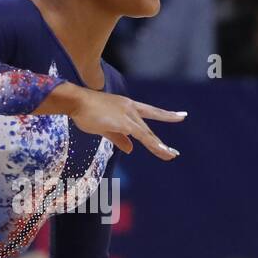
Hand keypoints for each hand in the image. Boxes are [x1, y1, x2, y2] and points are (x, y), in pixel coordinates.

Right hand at [68, 88, 185, 159]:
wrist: (76, 101)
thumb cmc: (85, 111)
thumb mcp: (104, 128)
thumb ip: (119, 138)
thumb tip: (131, 149)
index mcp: (127, 107)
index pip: (150, 112)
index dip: (166, 116)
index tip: (181, 116)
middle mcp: (131, 108)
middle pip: (149, 128)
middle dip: (161, 142)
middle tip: (174, 153)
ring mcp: (128, 115)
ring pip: (148, 134)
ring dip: (159, 147)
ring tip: (170, 156)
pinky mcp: (124, 122)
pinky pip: (143, 136)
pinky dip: (153, 144)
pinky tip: (161, 151)